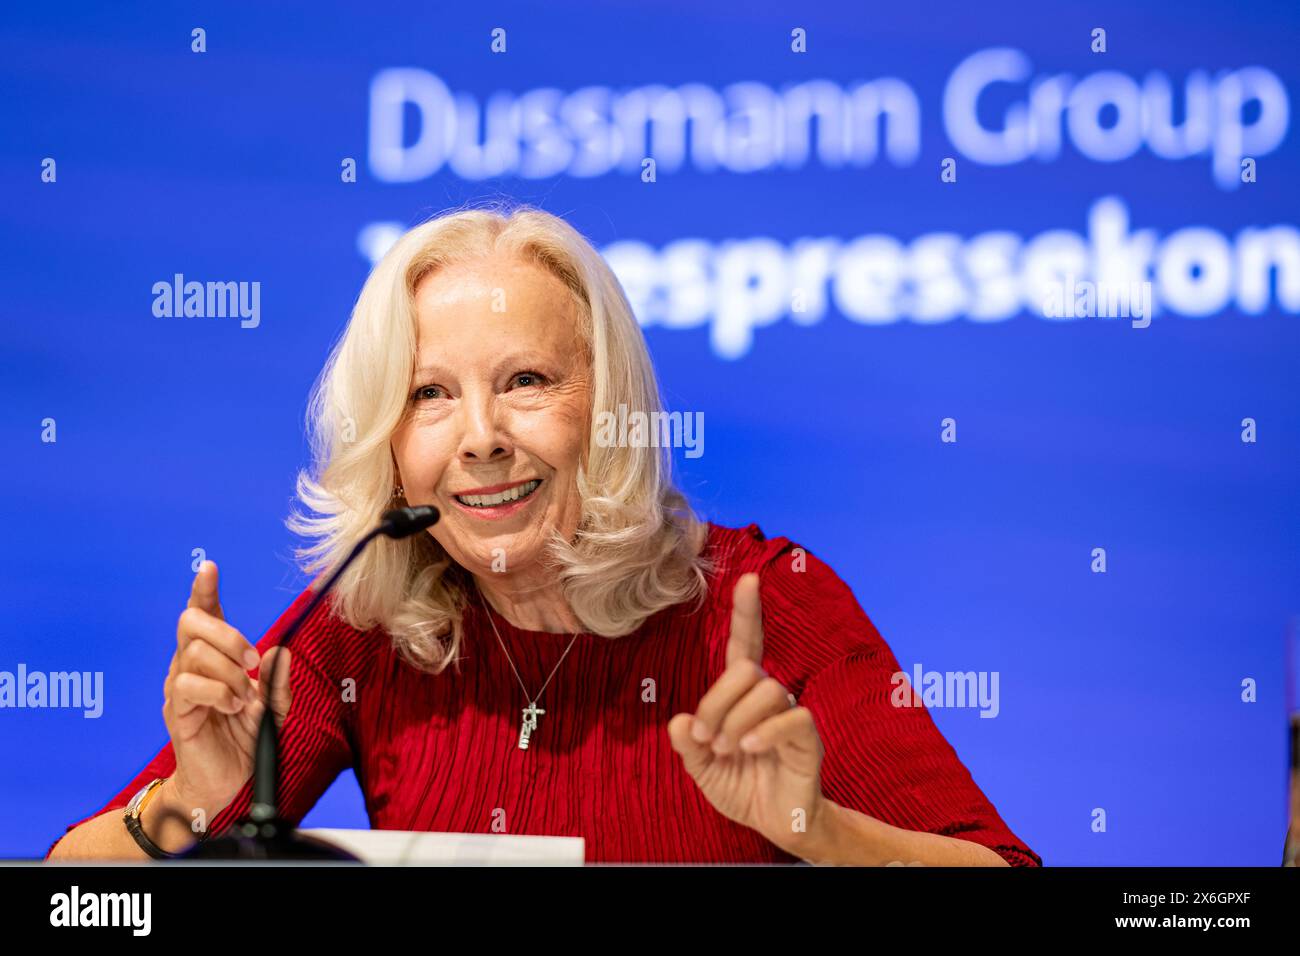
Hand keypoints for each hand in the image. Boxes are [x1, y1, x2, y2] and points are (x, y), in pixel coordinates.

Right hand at [161, 561, 291, 821]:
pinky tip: (233, 706)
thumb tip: (280, 650)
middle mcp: (189, 665)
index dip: (204, 590)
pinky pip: (188, 685)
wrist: (226, 781)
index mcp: (212, 657)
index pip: (204, 614)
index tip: (209, 567)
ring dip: (228, 670)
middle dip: (227, 634)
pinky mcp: (175, 711)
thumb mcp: (274, 707)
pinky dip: (219, 692)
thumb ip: (278, 679)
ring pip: (192, 653)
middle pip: (190, 623)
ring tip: (244, 696)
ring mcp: (178, 687)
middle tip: (251, 660)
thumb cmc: (244, 738)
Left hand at [668, 572, 828, 858]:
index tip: (749, 579)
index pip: (744, 645)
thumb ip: (688, 745)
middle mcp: (767, 696)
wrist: (773, 820)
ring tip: (731, 751)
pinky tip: (751, 749)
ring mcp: (789, 714)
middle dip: (718, 703)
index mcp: (741, 695)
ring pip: (766, 692)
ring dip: (737, 723)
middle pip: (745, 670)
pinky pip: (790, 718)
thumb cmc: (741, 785)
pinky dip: (765, 732)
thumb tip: (679, 721)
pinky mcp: (808, 737)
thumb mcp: (701, 768)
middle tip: (709, 739)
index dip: (746, 612)